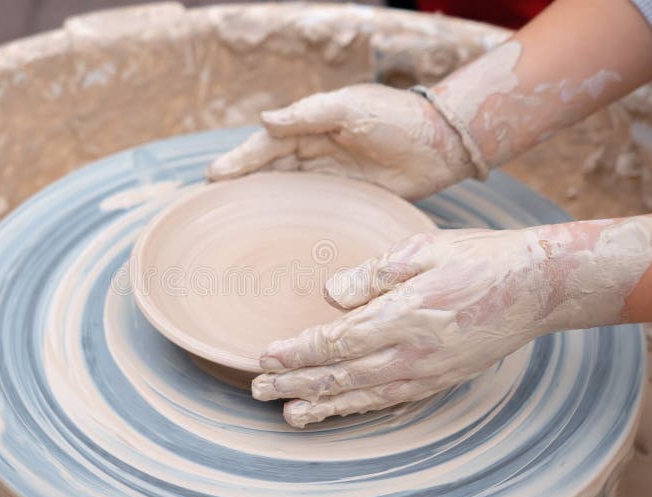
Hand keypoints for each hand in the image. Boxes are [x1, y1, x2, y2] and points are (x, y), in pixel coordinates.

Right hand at [206, 84, 475, 200]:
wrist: (439, 146)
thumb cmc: (395, 118)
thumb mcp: (350, 108)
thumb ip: (308, 114)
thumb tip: (264, 119)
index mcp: (311, 127)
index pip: (267, 145)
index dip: (240, 160)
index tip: (214, 176)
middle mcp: (314, 153)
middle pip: (269, 171)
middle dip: (241, 185)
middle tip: (212, 205)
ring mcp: (327, 179)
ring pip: (284, 192)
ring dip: (259, 204)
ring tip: (231, 223)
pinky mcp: (343, 201)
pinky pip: (309, 211)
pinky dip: (288, 220)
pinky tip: (272, 234)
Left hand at [252, 218, 651, 426]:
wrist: (534, 287)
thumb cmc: (477, 260)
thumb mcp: (422, 251)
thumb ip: (372, 274)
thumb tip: (330, 293)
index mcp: (401, 317)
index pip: (335, 342)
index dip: (296, 353)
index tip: (264, 357)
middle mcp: (410, 354)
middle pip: (340, 375)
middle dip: (296, 383)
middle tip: (258, 389)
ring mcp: (426, 372)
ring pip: (362, 395)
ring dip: (321, 404)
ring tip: (288, 413)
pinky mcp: (439, 379)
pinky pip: (390, 400)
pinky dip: (359, 408)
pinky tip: (339, 410)